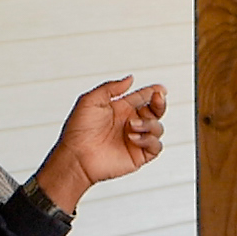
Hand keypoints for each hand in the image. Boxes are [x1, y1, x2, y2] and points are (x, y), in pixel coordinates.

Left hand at [32, 79, 168, 210]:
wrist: (76, 156)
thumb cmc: (78, 131)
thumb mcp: (90, 100)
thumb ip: (111, 87)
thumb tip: (129, 79)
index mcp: (120, 109)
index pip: (142, 98)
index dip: (153, 92)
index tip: (160, 88)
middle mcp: (129, 123)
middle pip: (155, 111)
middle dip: (159, 104)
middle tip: (158, 98)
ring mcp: (135, 139)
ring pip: (157, 127)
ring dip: (149, 124)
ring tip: (131, 126)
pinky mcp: (138, 155)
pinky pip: (156, 146)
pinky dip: (149, 140)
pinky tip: (133, 137)